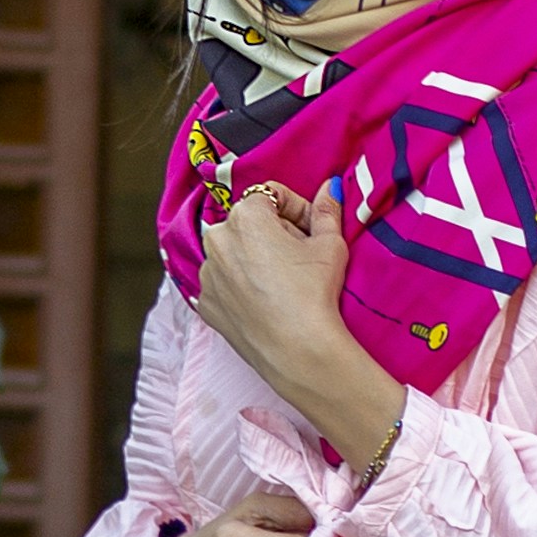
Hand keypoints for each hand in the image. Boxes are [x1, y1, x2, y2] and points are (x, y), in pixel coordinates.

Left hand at [189, 179, 403, 478]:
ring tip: (282, 285)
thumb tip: (328, 187)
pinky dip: (240, 288)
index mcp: (245, 216)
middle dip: (272, 235)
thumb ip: (326, 210)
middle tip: (299, 260)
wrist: (297, 350)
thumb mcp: (330, 245)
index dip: (297, 212)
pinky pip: (223, 284)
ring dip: (253, 260)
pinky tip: (265, 303)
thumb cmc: (315, 292)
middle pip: (249, 225)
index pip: (271, 197)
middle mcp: (217, 239)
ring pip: (233, 254)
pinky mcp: (206, 303)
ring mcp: (207, 274)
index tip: (311, 233)